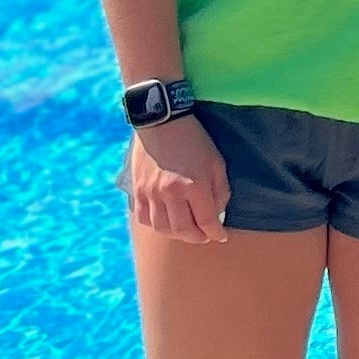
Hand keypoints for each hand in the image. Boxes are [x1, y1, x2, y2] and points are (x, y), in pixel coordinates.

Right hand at [126, 111, 230, 243]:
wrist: (161, 121)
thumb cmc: (194, 140)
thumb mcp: (216, 162)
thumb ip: (220, 190)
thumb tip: (217, 214)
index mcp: (194, 185)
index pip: (206, 221)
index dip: (216, 233)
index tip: (221, 236)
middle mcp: (171, 193)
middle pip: (183, 230)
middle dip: (197, 237)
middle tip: (204, 236)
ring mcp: (151, 193)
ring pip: (162, 228)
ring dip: (176, 235)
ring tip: (186, 231)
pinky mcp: (137, 190)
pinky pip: (143, 218)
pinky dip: (156, 225)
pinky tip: (165, 222)